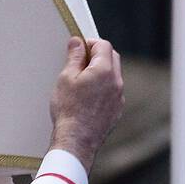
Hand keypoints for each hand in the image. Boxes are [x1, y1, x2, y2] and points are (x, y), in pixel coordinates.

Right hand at [49, 37, 124, 174]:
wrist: (76, 141)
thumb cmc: (69, 111)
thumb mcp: (66, 78)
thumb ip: (74, 57)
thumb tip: (77, 43)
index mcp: (104, 70)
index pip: (103, 45)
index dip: (90, 43)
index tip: (79, 47)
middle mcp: (116, 82)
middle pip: (112, 58)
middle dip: (97, 55)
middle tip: (80, 61)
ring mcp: (119, 97)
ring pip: (113, 75)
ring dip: (101, 72)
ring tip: (82, 82)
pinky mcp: (117, 110)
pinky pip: (113, 92)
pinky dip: (103, 88)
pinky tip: (88, 98)